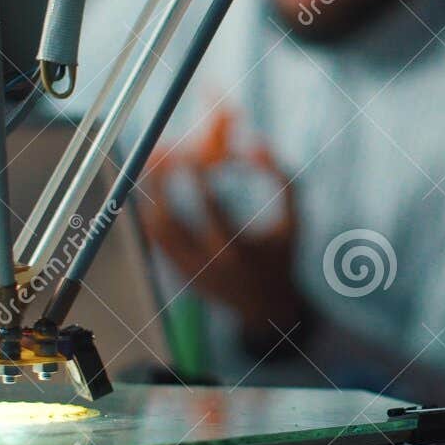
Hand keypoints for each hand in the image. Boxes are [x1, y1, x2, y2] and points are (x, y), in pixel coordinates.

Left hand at [141, 114, 304, 343]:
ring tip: (156, 155)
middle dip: (162, 181)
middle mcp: (206, 265)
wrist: (264, 305)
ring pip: (155, 227)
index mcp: (238, 254)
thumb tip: (254, 139)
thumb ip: (280, 178)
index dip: (201, 176)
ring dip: (151, 189)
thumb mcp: (293, 220)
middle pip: (170, 221)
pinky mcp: (174, 270)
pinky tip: (157, 178)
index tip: (196, 145)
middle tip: (162, 146)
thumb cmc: (280, 255)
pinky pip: (155, 234)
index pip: (212, 210)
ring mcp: (185, 270)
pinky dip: (153, 203)